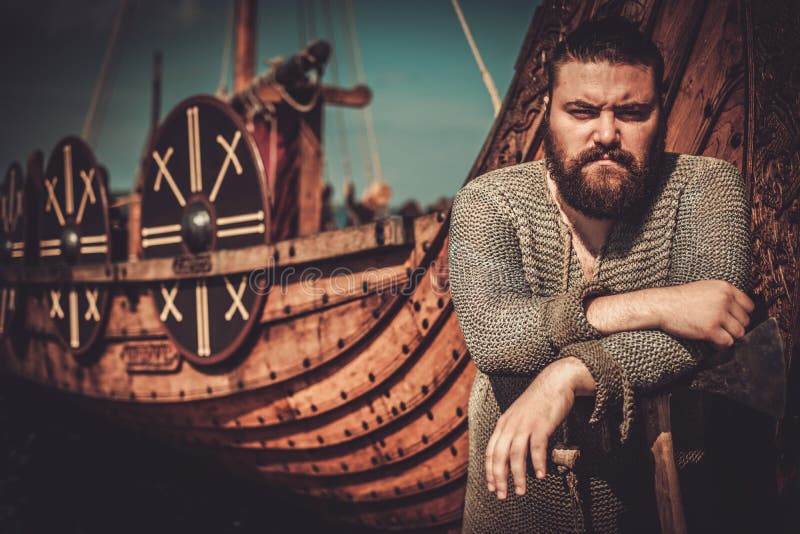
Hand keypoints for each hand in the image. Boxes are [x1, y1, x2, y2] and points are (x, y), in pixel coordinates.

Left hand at [484, 357, 594, 498]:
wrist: (555, 382)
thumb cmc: (539, 403)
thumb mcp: (520, 417)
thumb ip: (514, 434)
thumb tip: (513, 457)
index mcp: (503, 424)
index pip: (490, 451)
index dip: (490, 471)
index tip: (492, 487)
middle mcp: (510, 424)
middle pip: (499, 455)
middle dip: (499, 478)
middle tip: (502, 495)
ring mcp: (525, 424)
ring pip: (516, 454)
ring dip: (518, 476)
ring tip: (521, 491)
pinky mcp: (541, 423)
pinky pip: (537, 447)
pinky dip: (537, 463)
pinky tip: (540, 476)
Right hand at [651, 280, 753, 348]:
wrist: (662, 305)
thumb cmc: (680, 298)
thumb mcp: (705, 288)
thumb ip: (723, 296)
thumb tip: (740, 312)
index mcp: (725, 288)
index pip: (749, 306)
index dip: (742, 315)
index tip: (732, 320)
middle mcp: (724, 300)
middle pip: (745, 321)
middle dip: (734, 327)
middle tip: (721, 329)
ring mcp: (717, 314)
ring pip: (739, 333)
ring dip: (728, 337)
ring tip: (716, 335)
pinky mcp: (710, 329)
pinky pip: (727, 342)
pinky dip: (720, 345)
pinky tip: (710, 341)